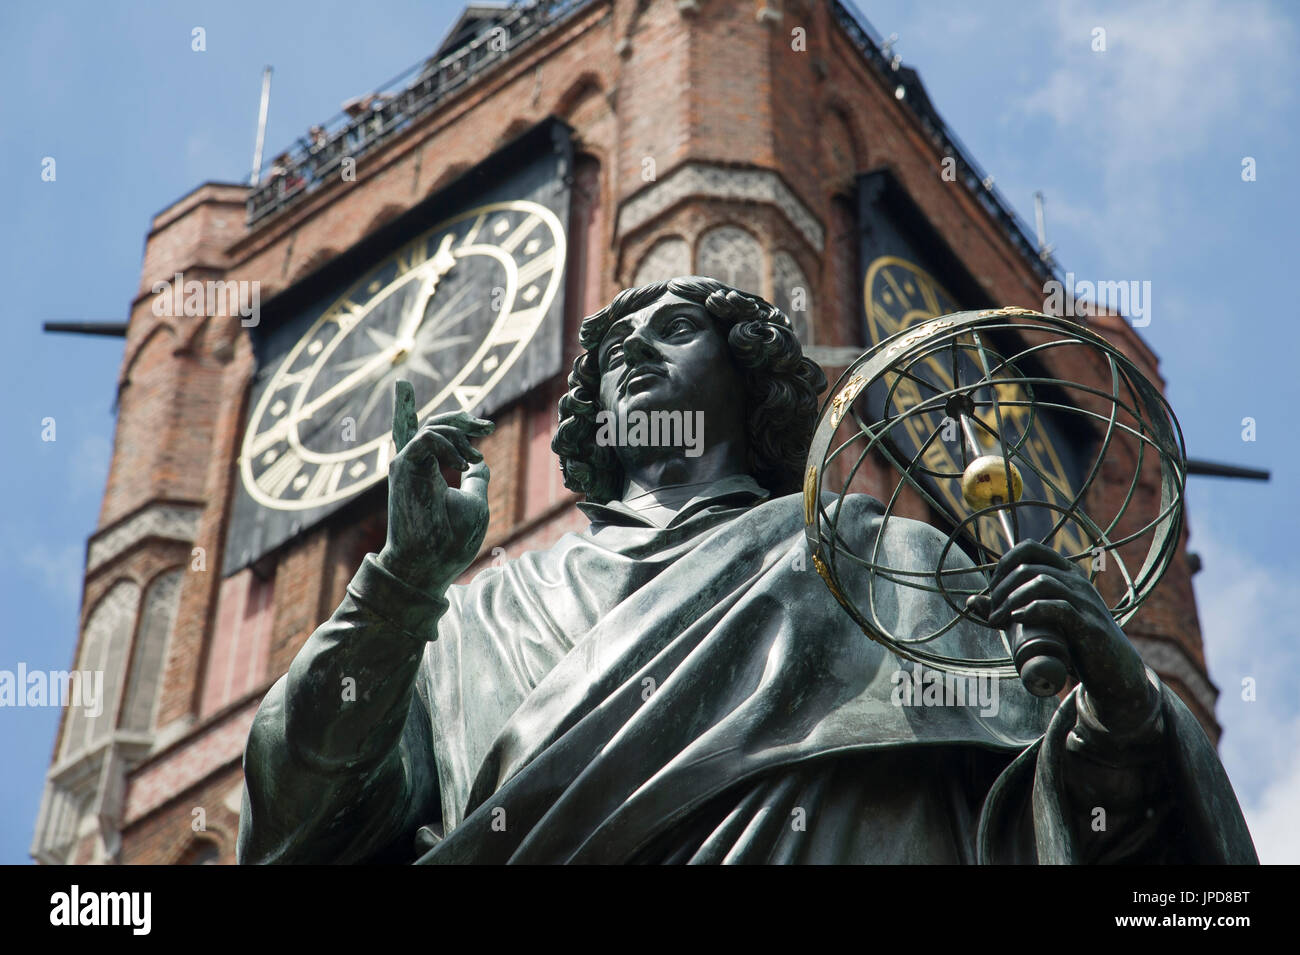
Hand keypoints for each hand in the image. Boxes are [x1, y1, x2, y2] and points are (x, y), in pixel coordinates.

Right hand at [378, 386, 493, 592]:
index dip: (459, 423)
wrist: (430, 564)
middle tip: (486, 426)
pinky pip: (424, 438)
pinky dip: (446, 444)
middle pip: (434, 425)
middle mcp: (416, 465)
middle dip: (461, 419)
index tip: (488, 427)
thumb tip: (480, 462)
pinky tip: (462, 463)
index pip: (431, 436)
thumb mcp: (474, 503)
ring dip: (458, 432)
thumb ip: (475, 479)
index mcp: (429, 472)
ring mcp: (408, 465)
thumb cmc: (452, 540)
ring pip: (431, 426)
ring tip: (473, 457)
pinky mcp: (403, 468)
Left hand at [966, 540, 1157, 731]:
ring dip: (1011, 601)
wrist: (1114, 670)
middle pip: (1027, 566)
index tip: (992, 590)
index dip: (1004, 563)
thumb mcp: (1039, 621)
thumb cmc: (1073, 642)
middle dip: (1001, 588)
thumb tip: (971, 601)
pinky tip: (1017, 620)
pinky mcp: (1088, 625)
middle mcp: (1076, 581)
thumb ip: (1007, 610)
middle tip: (992, 612)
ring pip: (1040, 582)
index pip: (1029, 547)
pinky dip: (1032, 610)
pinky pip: (1059, 607)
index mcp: (1066, 573)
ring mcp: (1084, 602)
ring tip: (998, 621)